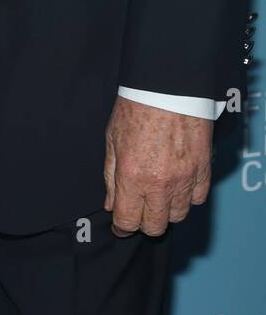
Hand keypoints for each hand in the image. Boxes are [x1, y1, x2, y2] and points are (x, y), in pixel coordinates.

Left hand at [104, 96, 211, 236]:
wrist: (167, 88)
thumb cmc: (135, 109)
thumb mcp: (112, 140)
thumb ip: (111, 176)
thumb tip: (111, 205)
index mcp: (132, 176)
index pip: (128, 221)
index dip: (122, 227)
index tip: (120, 225)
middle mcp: (159, 184)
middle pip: (155, 226)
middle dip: (143, 222)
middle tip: (138, 209)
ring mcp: (184, 179)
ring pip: (178, 216)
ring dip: (166, 210)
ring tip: (158, 194)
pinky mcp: (202, 170)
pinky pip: (198, 199)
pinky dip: (188, 197)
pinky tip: (178, 184)